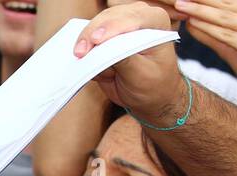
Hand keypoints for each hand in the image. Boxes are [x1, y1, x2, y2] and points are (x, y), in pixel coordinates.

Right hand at [76, 2, 190, 126]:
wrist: (148, 97)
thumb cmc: (152, 86)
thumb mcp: (141, 76)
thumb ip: (126, 60)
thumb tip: (106, 49)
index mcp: (156, 22)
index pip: (134, 18)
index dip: (113, 27)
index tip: (96, 39)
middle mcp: (139, 17)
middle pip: (111, 17)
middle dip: (93, 33)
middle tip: (80, 51)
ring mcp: (120, 25)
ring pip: (97, 25)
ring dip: (87, 41)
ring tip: (80, 56)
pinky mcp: (106, 37)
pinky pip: (90, 37)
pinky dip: (86, 48)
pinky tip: (83, 58)